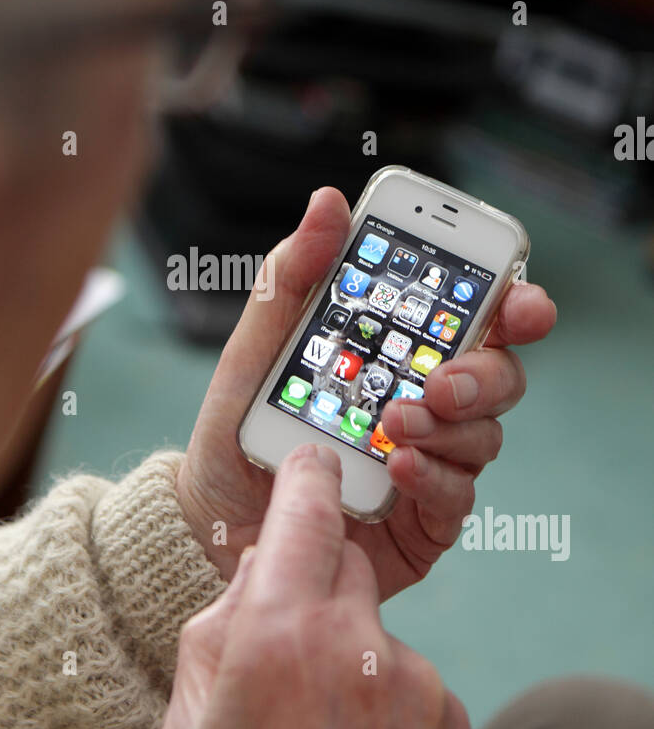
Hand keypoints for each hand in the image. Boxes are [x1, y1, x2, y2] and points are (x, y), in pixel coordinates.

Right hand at [160, 444, 470, 728]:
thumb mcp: (185, 724)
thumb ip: (219, 624)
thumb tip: (261, 564)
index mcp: (278, 638)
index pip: (307, 511)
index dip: (306, 478)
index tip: (308, 464)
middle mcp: (357, 646)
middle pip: (344, 561)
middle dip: (313, 581)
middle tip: (281, 645)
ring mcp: (414, 682)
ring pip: (373, 623)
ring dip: (346, 648)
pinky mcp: (449, 716)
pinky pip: (406, 674)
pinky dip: (382, 693)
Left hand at [177, 186, 556, 595]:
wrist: (209, 526)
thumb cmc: (234, 434)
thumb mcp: (252, 352)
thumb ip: (292, 277)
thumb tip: (328, 201)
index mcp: (396, 355)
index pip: (475, 318)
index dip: (513, 303)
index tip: (519, 300)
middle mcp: (426, 406)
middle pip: (498, 375)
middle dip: (484, 371)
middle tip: (441, 377)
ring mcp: (430, 463)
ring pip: (485, 435)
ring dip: (449, 425)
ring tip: (395, 422)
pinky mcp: (423, 522)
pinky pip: (458, 497)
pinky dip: (436, 478)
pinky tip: (399, 469)